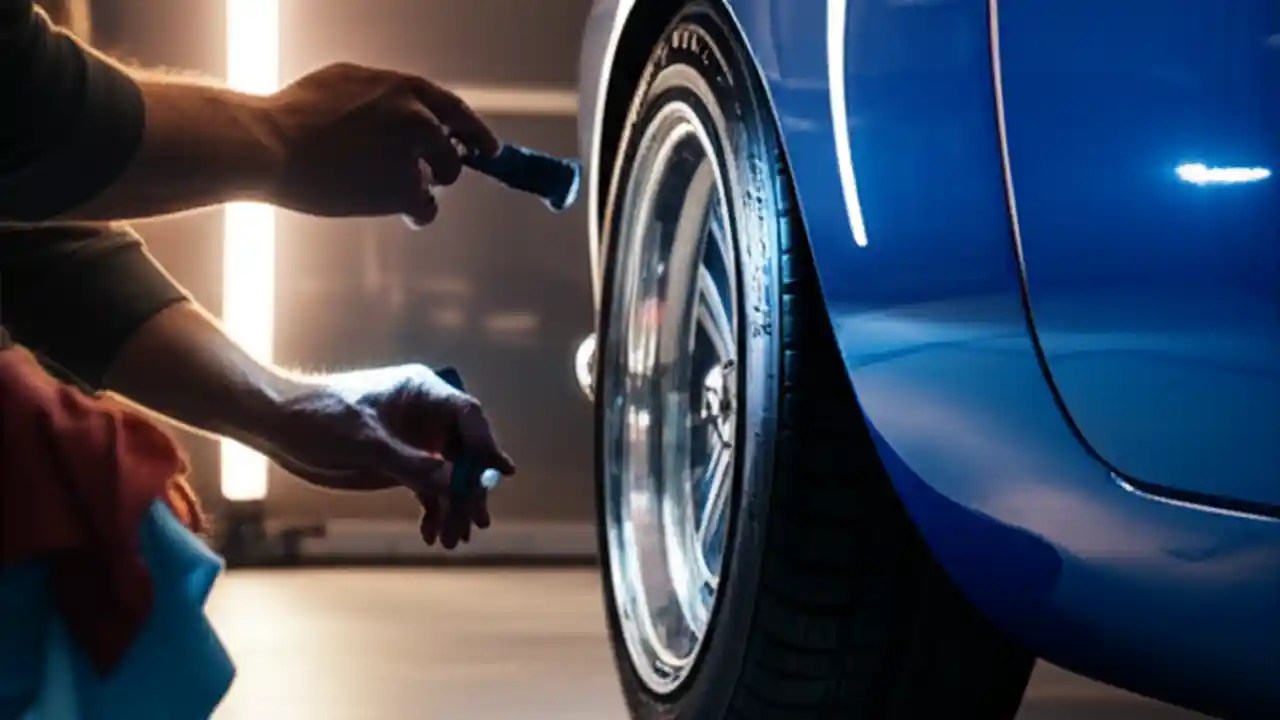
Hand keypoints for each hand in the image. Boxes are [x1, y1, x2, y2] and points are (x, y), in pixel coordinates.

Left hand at [248, 365, 515, 548]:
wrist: (280, 427)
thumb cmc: (321, 418)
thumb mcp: (367, 442)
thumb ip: (412, 463)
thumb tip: (455, 482)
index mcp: (423, 392)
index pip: (468, 417)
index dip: (488, 444)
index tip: (500, 473)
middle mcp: (426, 415)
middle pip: (464, 452)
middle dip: (469, 490)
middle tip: (474, 523)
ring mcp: (415, 440)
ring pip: (448, 476)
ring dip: (452, 508)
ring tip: (451, 540)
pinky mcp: (400, 463)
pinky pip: (429, 488)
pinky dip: (433, 510)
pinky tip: (430, 533)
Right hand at [263, 63, 499, 224]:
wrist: (271, 145)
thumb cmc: (295, 117)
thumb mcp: (345, 84)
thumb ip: (384, 97)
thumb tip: (409, 112)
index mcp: (403, 87)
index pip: (453, 110)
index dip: (474, 132)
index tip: (487, 149)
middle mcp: (417, 116)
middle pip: (452, 151)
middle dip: (441, 168)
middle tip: (420, 177)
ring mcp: (414, 152)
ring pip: (438, 180)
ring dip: (416, 188)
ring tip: (372, 185)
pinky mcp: (405, 188)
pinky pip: (426, 207)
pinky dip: (413, 213)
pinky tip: (388, 209)